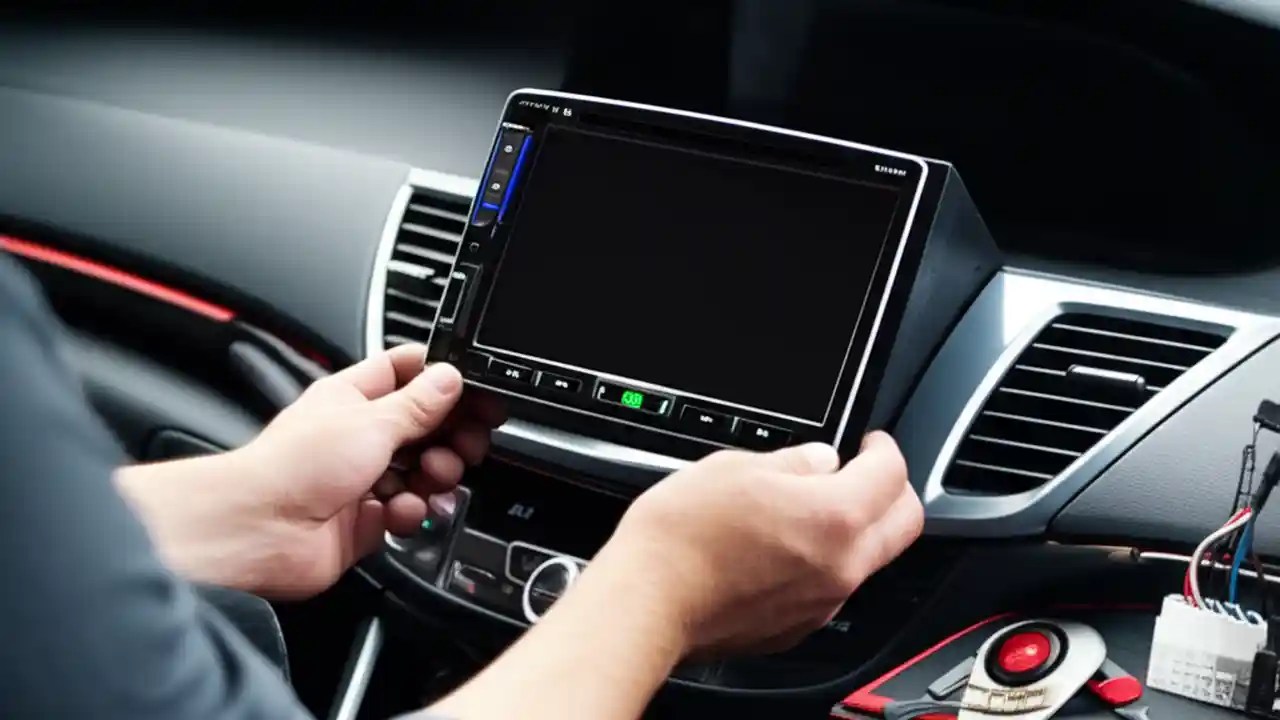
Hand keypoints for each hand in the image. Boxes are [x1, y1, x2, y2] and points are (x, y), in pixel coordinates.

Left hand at [118, 345, 503, 599]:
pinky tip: (401, 510)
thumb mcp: (371, 422)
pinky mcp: (366, 520)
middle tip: (465, 444)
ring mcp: (363, 479)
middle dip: (451, 436)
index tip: (476, 392)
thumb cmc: (293, 467)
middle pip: (425, 427)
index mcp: (354, 397)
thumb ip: (419, 404)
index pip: (407, 373)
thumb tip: (452, 378)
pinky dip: (412, 512)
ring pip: (422, 472)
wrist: (260, 532)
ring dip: (436, 476)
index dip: (444, 379)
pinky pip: (407, 511)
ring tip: (433, 478)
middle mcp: (359, 436)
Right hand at [600, 433, 921, 657]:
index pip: (892, 473)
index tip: (870, 443)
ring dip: (859, 530)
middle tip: (865, 473)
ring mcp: (822, 602)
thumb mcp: (737, 467)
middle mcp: (841, 566)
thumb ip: (794, 461)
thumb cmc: (681, 535)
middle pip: (904, 524)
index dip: (883, 449)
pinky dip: (825, 563)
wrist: (648, 600)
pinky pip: (832, 589)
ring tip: (812, 509)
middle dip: (892, 491)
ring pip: (870, 559)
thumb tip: (819, 461)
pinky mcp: (798, 627)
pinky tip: (785, 548)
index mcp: (834, 517)